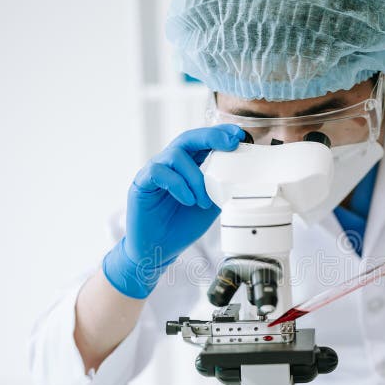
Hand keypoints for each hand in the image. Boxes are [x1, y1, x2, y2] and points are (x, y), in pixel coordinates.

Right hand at [103, 125, 245, 297]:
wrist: (159, 250)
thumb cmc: (182, 226)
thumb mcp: (211, 205)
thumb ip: (222, 189)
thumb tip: (242, 178)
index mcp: (188, 166)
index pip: (202, 142)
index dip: (220, 134)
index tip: (240, 135)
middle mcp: (170, 164)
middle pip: (188, 138)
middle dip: (211, 137)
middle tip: (231, 143)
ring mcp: (155, 171)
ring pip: (176, 155)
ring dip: (196, 177)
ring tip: (203, 201)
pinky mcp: (142, 183)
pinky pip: (159, 172)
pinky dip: (178, 185)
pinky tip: (188, 201)